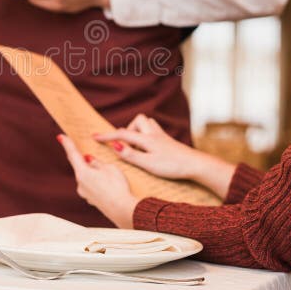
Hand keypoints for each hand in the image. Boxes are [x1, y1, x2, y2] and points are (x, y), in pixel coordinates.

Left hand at [57, 134, 137, 228]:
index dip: (67, 144)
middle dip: (83, 159)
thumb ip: (97, 163)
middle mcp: (80, 184)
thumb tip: (89, 160)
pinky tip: (107, 182)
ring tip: (105, 170)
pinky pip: (92, 186)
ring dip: (92, 172)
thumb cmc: (117, 187)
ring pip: (86, 178)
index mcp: (83, 173)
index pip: (73, 155)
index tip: (61, 137)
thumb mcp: (110, 168)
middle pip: (79, 167)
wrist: (123, 210)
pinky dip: (96, 182)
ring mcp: (85, 194)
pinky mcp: (92, 200)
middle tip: (86, 150)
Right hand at [96, 114, 236, 198]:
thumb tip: (115, 147)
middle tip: (125, 146)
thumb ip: (131, 155)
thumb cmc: (173, 166)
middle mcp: (154, 134)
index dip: (106, 136)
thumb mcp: (149, 164)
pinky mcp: (169, 141)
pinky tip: (149, 148)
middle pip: (136, 122)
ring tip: (137, 147)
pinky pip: (154, 131)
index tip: (94, 137)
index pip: (122, 134)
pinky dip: (147, 135)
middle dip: (127, 131)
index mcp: (146, 140)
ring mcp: (162, 136)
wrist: (196, 165)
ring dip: (138, 131)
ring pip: (146, 124)